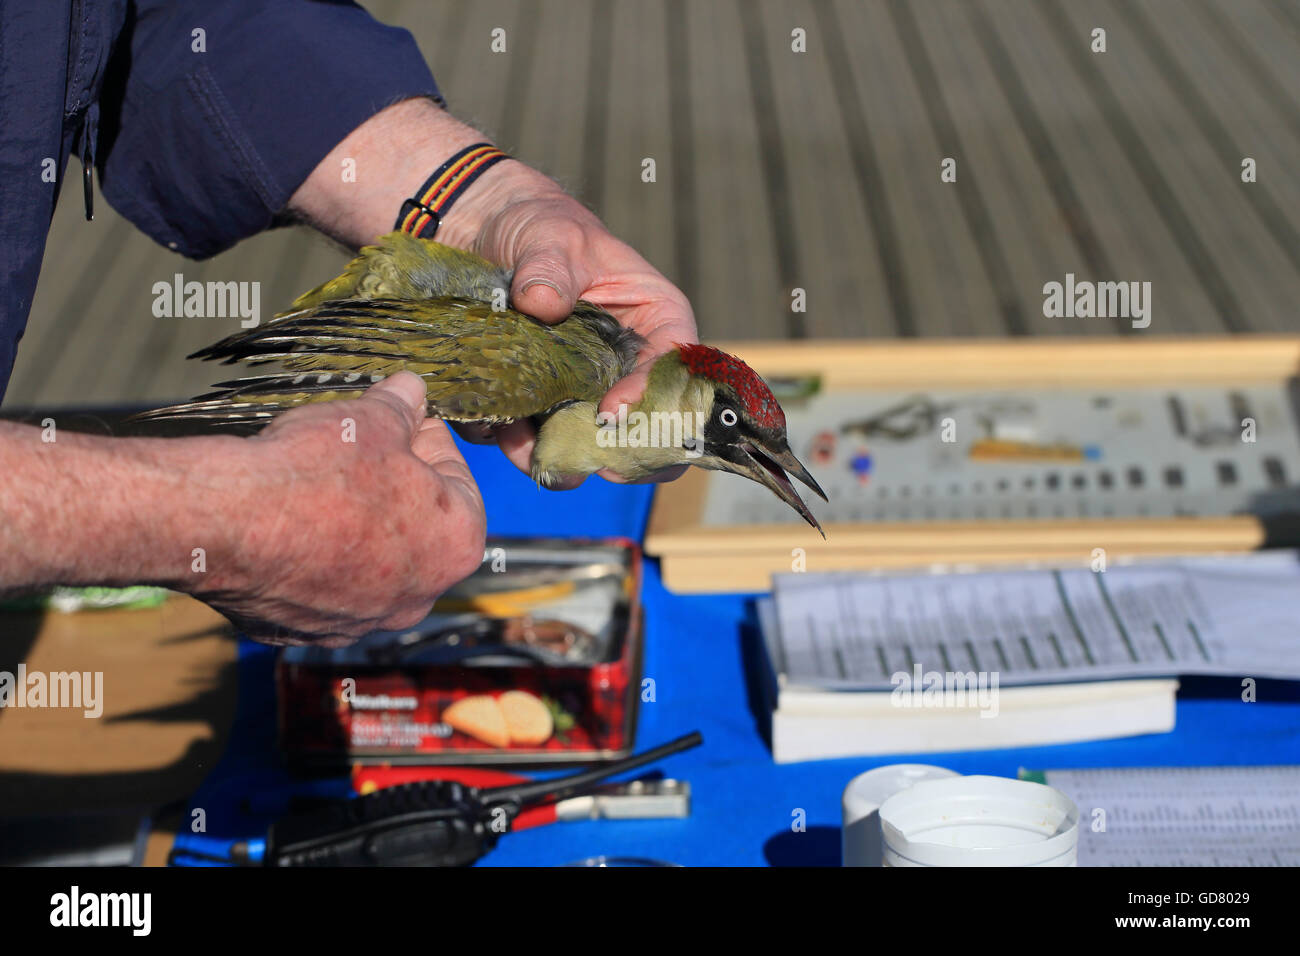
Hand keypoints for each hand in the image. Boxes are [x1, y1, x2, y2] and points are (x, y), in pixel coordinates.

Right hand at [191, 372, 484, 644]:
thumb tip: (411, 390)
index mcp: (457, 544)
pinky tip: (284, 524)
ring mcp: (362, 621)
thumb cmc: (317, 472)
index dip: (426, 442)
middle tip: (357, 449)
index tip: (401, 422)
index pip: (460, 482)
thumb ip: (401, 406)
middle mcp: (419, 596)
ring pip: (368, 561)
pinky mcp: (304, 633)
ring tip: (316, 482)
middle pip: (415, 526)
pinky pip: (317, 587)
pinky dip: (307, 558)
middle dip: (391, 485)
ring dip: (352, 525)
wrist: (227, 525)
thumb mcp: (372, 419)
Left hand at [440, 164, 699, 488]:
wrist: (480, 234)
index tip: (612, 413)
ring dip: (564, 455)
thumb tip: (542, 301)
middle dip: (623, 451)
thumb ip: (549, 266)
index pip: (674, 366)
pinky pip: (536, 435)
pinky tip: (494, 429)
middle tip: (596, 466)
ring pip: (589, 439)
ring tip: (535, 457)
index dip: (653, 397)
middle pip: (646, 421)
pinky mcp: (541, 404)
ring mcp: (584, 390)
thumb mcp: (550, 237)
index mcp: (654, 321)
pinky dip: (517, 443)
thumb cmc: (538, 226)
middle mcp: (627, 364)